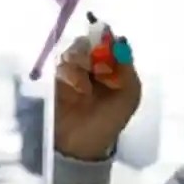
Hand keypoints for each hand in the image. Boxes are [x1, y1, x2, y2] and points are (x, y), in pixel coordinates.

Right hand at [55, 35, 141, 160]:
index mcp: (111, 68)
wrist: (82, 144)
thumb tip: (121, 39)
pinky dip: (72, 72)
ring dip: (82, 61)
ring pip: (73, 51)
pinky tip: (79, 88)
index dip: (108, 41)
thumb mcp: (129, 95)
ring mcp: (71, 72)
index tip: (109, 46)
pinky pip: (61, 65)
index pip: (108, 42)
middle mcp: (90, 66)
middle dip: (92, 50)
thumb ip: (126, 68)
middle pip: (88, 42)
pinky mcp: (54, 79)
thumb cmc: (109, 120)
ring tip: (88, 82)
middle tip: (97, 66)